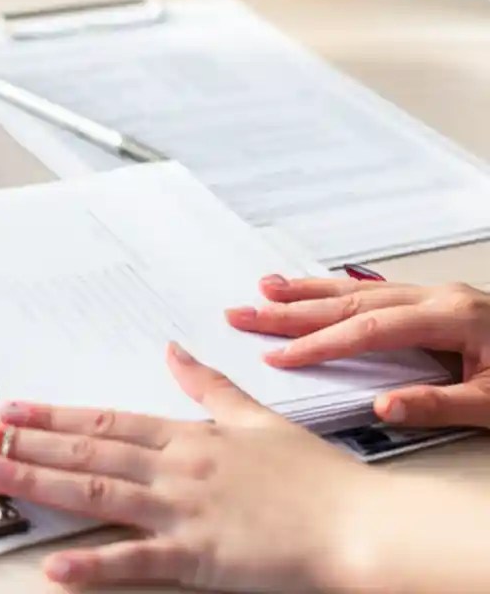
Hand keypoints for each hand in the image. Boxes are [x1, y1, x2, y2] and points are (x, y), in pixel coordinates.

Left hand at [0, 343, 381, 591]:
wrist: (362, 526)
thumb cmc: (315, 479)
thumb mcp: (256, 420)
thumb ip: (208, 387)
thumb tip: (174, 350)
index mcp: (186, 437)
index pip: (102, 419)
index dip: (49, 413)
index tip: (7, 407)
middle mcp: (174, 468)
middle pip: (85, 447)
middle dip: (22, 438)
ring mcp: (182, 511)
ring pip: (96, 489)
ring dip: (38, 478)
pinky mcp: (199, 556)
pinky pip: (138, 560)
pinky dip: (95, 563)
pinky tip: (54, 564)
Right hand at [226, 275, 489, 427]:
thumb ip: (440, 404)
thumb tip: (382, 406)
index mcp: (453, 318)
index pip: (368, 331)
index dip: (318, 343)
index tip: (278, 356)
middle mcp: (441, 298)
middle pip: (352, 303)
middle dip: (292, 310)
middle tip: (243, 314)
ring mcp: (439, 297)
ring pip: (359, 291)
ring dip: (307, 293)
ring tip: (263, 291)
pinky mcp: (438, 304)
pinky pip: (375, 293)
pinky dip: (336, 292)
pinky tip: (312, 291)